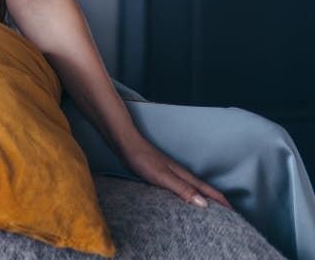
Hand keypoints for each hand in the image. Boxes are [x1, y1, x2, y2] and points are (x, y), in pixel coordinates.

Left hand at [119, 135, 233, 210]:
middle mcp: (182, 175)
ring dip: (205, 201)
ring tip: (213, 214)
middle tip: (230, 219)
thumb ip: (182, 189)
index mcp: (185, 176)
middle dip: (219, 203)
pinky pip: (183, 189)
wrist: (126, 144)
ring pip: (194, 190)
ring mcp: (173, 174)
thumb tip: (205, 205)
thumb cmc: (143, 159)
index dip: (223, 203)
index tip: (236, 216)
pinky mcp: (163, 176)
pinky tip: (186, 202)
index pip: (209, 192)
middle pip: (205, 191)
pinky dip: (190, 197)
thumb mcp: (163, 177)